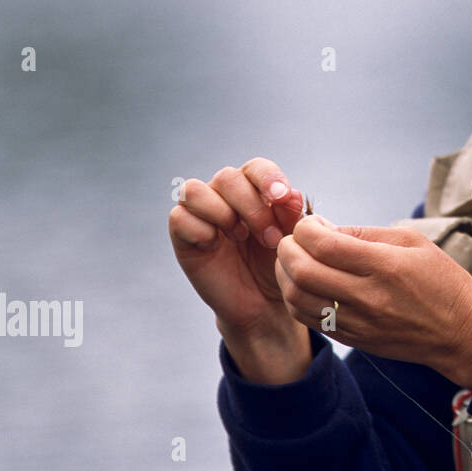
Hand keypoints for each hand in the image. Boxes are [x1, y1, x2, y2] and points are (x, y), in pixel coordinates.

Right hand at [169, 157, 307, 350]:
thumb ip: (292, 214)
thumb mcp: (291, 239)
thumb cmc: (277, 264)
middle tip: (271, 238)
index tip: (281, 198)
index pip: (256, 167)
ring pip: (195, 190)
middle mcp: (224, 194)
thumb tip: (290, 193)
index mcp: (254, 188)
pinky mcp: (182, 235)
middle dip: (252, 207)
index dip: (268, 178)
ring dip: (223, 213)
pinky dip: (201, 230)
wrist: (262, 302)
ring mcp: (200, 213)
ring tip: (241, 237)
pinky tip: (216, 247)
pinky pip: (179, 217)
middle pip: (227, 177)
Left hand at [276, 220, 471, 388]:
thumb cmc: (442, 281)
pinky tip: (304, 285)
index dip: (305, 229)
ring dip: (286, 276)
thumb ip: (366, 234)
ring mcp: (359, 322)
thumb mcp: (413, 242)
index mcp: (385, 266)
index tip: (310, 223)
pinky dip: (297, 299)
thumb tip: (326, 229)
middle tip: (294, 240)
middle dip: (287, 249)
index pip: (324, 245)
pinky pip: (309, 321)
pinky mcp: (354, 340)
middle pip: (302, 272)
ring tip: (294, 262)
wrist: (461, 333)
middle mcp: (368, 296)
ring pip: (298, 300)